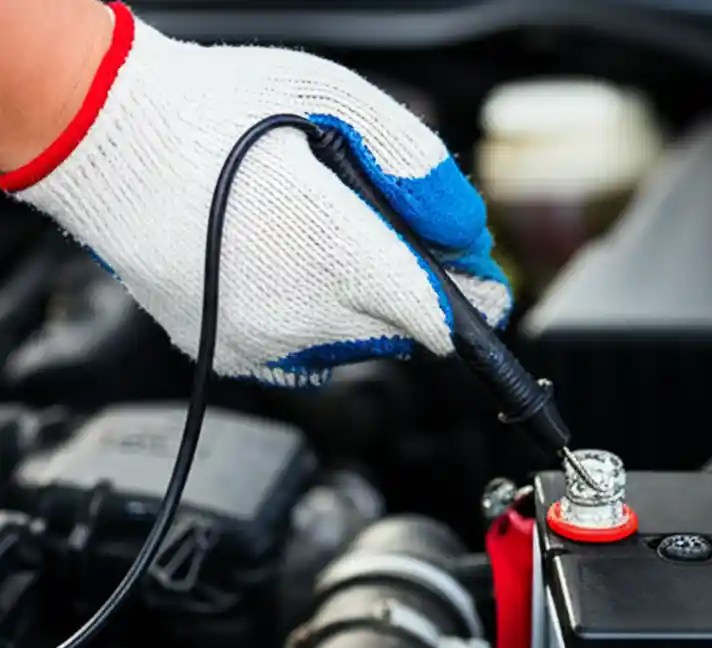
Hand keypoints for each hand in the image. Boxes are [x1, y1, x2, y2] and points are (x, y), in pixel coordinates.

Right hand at [0, 3, 509, 386]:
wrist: (108, 138)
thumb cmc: (218, 111)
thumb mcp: (339, 102)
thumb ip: (417, 167)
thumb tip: (463, 230)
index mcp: (340, 253)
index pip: (438, 316)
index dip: (468, 303)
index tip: (477, 288)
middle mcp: (306, 312)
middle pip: (400, 331)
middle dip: (410, 293)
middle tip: (384, 238)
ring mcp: (265, 340)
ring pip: (352, 345)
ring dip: (359, 309)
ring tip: (319, 243)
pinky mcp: (230, 353)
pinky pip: (300, 355)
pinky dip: (309, 323)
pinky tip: (283, 271)